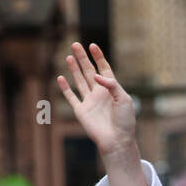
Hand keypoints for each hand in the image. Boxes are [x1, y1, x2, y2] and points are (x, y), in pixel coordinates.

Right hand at [59, 43, 139, 161]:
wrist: (117, 140)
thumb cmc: (125, 121)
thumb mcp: (124, 99)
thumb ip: (112, 84)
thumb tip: (96, 75)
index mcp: (111, 89)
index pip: (104, 69)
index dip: (98, 57)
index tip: (93, 46)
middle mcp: (99, 93)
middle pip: (89, 71)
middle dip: (83, 58)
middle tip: (75, 44)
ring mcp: (90, 101)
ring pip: (80, 81)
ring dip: (74, 69)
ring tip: (69, 56)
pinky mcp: (81, 111)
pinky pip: (71, 97)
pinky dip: (65, 88)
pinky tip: (60, 78)